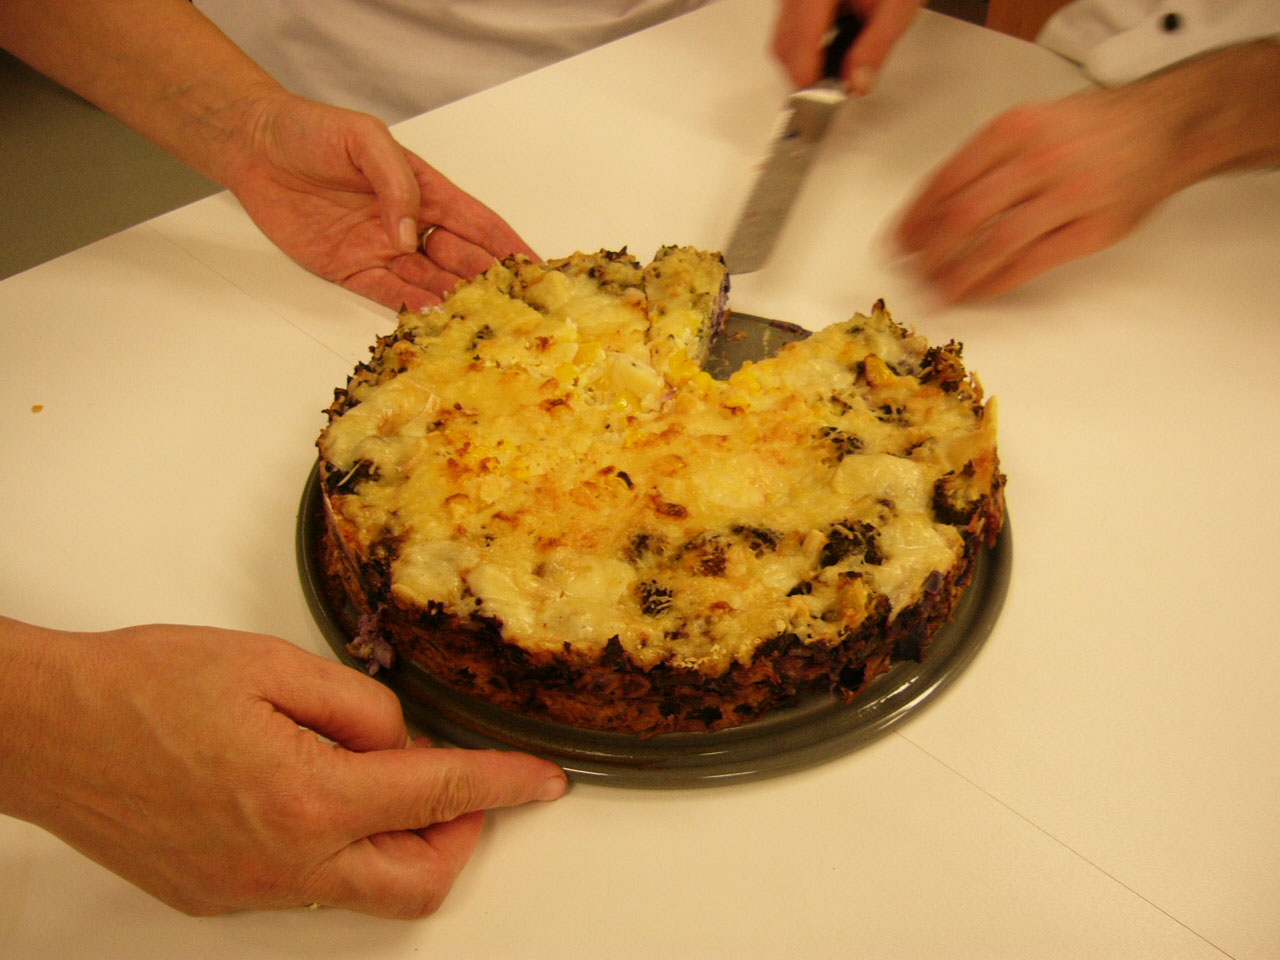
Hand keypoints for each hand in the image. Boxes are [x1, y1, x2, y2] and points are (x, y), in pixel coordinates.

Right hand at [1, 618, 565, 916]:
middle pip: (416, 885)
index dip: (505, 786)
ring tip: (376, 777)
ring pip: (361, 892)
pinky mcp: (216, 896)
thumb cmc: (146, 685)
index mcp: (307, 797)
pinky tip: (311, 794)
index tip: (544, 781)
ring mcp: (247, 890)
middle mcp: (283, 862)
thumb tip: (403, 739)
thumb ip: (360, 705)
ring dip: (395, 846)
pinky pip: (306, 886)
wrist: (50, 729)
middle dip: (458, 840)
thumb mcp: (273, 666)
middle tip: (457, 786)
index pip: (440, 797)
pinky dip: (336, 849)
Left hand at [225, 92, 537, 310]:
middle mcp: (411, 223)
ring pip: (430, 281)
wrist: (254, 145)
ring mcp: (383, 249)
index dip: (508, 246)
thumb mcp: (365, 140)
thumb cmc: (312, 131)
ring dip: (456, 302)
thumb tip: (410, 236)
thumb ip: (395, 185)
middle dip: (491, 283)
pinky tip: (435, 320)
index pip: (478, 223)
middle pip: (462, 259)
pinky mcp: (351, 269)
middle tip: (519, 309)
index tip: (536, 269)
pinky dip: (412, 308)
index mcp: (426, 189)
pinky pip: (389, 293)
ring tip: (484, 324)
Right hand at [772, 0, 923, 93]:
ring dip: (803, 62)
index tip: (822, 102)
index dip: (808, 80)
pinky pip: (789, 26)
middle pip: (783, 45)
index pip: (800, 45)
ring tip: (833, 71)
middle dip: (803, 74)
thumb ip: (876, 46)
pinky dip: (805, 47)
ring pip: (782, 38)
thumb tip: (857, 83)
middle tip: (830, 92)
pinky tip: (829, 50)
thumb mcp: (897, 7)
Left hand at [894, 87, 1185, 302]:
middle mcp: (1038, 160)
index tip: (897, 243)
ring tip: (936, 292)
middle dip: (928, 252)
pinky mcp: (1093, 229)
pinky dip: (996, 282)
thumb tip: (931, 207)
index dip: (914, 219)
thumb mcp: (1031, 121)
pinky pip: (1030, 263)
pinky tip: (977, 292)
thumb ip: (986, 159)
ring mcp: (1068, 195)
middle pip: (962, 216)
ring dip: (956, 274)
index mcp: (1013, 131)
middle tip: (911, 273)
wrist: (1165, 125)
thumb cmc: (1092, 128)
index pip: (945, 181)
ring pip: (993, 244)